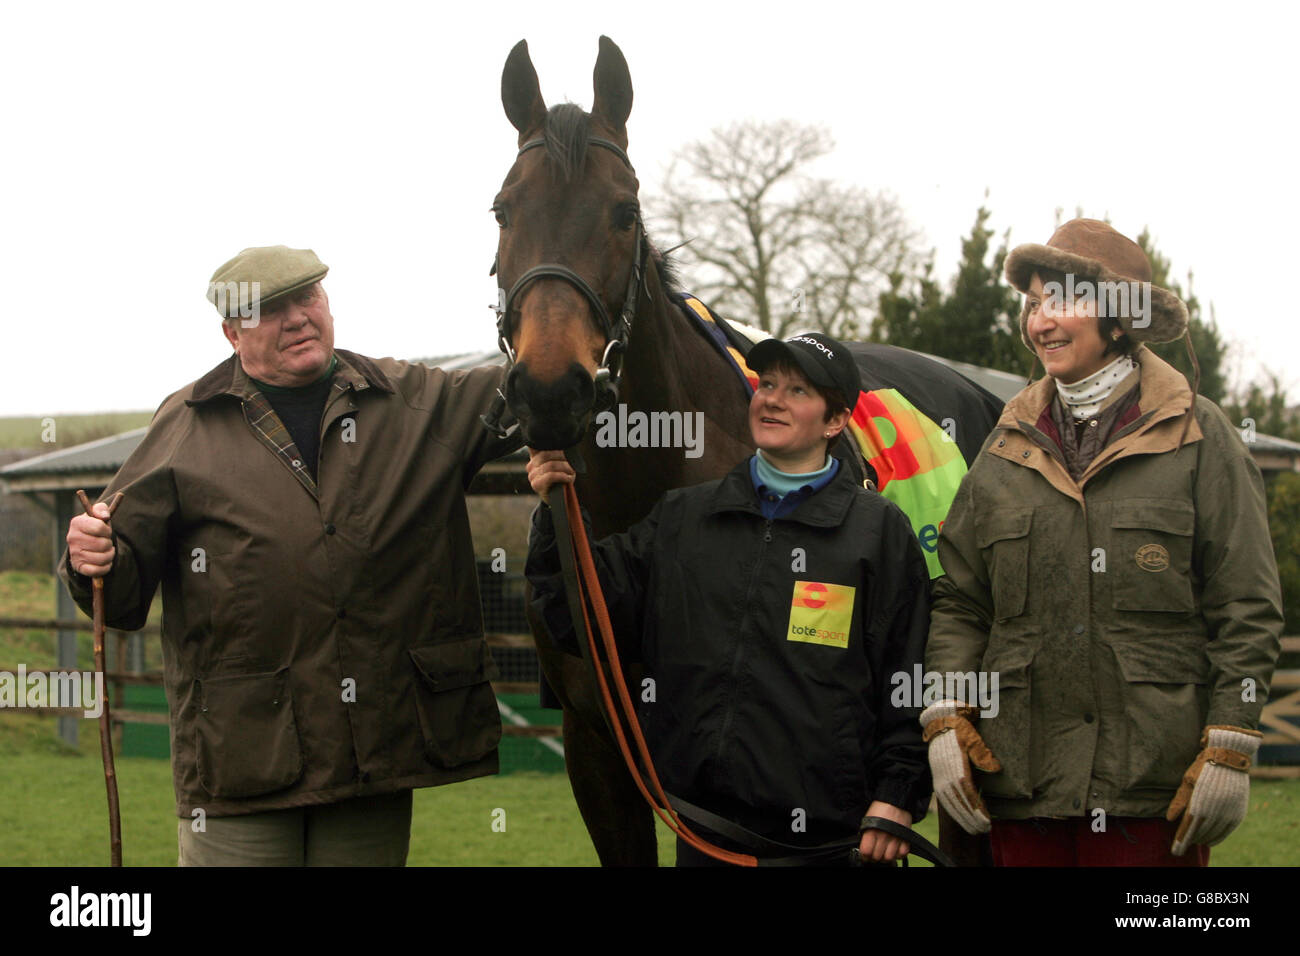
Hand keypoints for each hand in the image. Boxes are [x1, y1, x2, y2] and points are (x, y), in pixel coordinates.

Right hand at [67, 502, 114, 577]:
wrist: (86, 544)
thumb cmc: (95, 527)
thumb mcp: (98, 515)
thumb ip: (101, 509)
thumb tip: (104, 516)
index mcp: (77, 523)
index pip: (99, 527)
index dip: (107, 530)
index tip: (106, 530)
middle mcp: (72, 538)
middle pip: (103, 544)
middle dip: (109, 543)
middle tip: (106, 542)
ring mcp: (74, 553)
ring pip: (102, 558)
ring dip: (110, 555)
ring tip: (106, 551)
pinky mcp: (78, 566)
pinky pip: (96, 571)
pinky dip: (106, 567)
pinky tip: (105, 562)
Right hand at [526, 448, 574, 500]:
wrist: (559, 499)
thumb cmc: (561, 479)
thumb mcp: (560, 464)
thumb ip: (556, 453)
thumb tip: (560, 442)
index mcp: (535, 458)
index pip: (537, 446)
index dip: (548, 445)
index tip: (561, 448)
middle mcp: (531, 466)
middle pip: (546, 454)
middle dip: (562, 458)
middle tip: (572, 464)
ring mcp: (532, 475)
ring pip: (550, 465)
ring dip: (565, 468)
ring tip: (572, 473)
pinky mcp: (536, 484)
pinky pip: (550, 476)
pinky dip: (562, 476)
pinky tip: (568, 478)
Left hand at [858, 801, 911, 862]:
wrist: (895, 800)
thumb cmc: (879, 809)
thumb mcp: (867, 820)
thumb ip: (865, 835)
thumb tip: (863, 848)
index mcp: (872, 831)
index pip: (866, 852)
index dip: (864, 855)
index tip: (865, 855)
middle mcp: (884, 836)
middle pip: (877, 857)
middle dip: (874, 857)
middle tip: (874, 853)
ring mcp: (896, 838)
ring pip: (889, 858)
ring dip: (886, 857)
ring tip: (884, 852)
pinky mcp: (906, 839)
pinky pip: (902, 854)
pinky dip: (898, 854)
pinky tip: (894, 849)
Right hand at [921, 699, 1000, 834]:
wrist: (939, 721)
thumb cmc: (959, 729)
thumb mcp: (973, 738)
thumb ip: (983, 754)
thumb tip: (996, 769)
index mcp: (956, 767)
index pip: (968, 795)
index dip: (978, 811)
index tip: (988, 822)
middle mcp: (946, 776)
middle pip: (959, 804)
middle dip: (971, 820)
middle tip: (984, 830)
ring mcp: (940, 778)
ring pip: (951, 805)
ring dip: (962, 819)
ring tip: (974, 829)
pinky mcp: (937, 778)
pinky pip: (944, 800)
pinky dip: (953, 811)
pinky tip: (960, 817)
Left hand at [1167, 725, 1260, 854]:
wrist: (1230, 756)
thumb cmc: (1204, 766)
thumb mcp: (1188, 781)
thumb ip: (1179, 802)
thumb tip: (1169, 819)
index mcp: (1199, 801)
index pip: (1188, 827)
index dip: (1181, 840)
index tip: (1175, 849)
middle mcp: (1215, 809)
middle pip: (1200, 832)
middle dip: (1190, 840)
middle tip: (1181, 846)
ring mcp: (1228, 811)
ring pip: (1214, 833)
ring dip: (1203, 839)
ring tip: (1194, 842)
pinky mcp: (1238, 812)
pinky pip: (1227, 830)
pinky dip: (1218, 837)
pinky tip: (1210, 840)